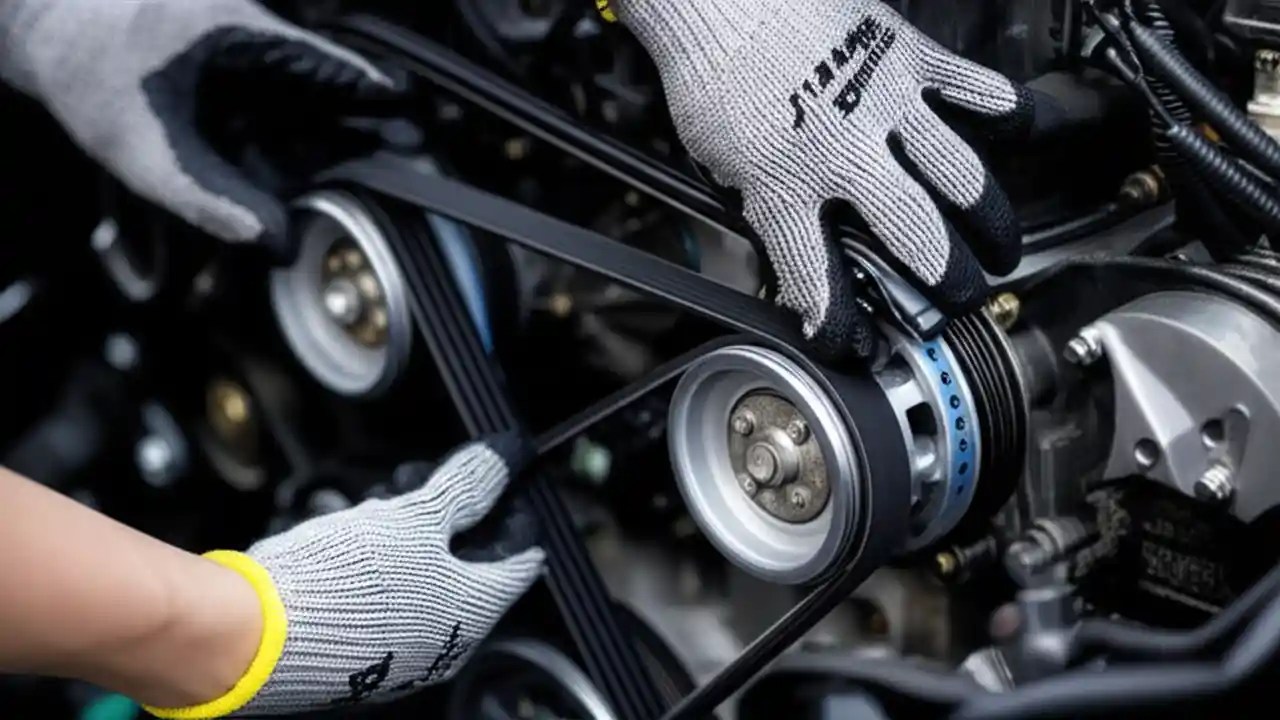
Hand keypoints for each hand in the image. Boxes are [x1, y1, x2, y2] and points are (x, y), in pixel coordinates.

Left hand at [0, 0, 397, 254]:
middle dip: (365, 120)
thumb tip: (279, 242)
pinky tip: (303, 171)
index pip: (323, 63)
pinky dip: (293, 137)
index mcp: (234, 32)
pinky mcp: (231, 70)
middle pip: (326, 85)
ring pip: (303, 98)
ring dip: (328, 135)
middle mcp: (247, 35)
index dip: (371, 90)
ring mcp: (240, 51)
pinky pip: (277, 104)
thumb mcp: (147, 154)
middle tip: (409, 151)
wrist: (49, 42)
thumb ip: (214, 201)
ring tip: (370, 167)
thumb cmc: (89, 77)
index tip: (412, 111)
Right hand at [147, 436, 544, 717]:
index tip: (499, 479)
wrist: (253, 635)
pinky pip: (383, 592)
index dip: (513, 509)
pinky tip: (352, 533)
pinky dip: (376, 558)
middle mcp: (444, 641)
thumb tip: (504, 459)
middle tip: (425, 478)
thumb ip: (466, 486)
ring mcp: (398, 648)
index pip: (521, 558)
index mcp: (473, 612)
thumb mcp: (416, 516)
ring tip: (379, 502)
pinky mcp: (356, 646)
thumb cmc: (342, 584)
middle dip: (448, 511)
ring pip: (419, 572)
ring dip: (406, 528)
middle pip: (466, 562)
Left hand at [617, 0, 1035, 357]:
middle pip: (916, 236)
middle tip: (963, 299)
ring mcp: (884, 104)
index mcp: (783, 183)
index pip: (815, 276)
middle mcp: (843, 151)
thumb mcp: (718, 162)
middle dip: (948, 282)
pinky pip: (975, 89)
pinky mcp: (908, 57)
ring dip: (990, 223)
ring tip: (1003, 249)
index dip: (835, 323)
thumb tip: (787, 249)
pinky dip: (1007, 112)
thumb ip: (761, 209)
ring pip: (961, 177)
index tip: (849, 343)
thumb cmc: (716, 69)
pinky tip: (1024, 134)